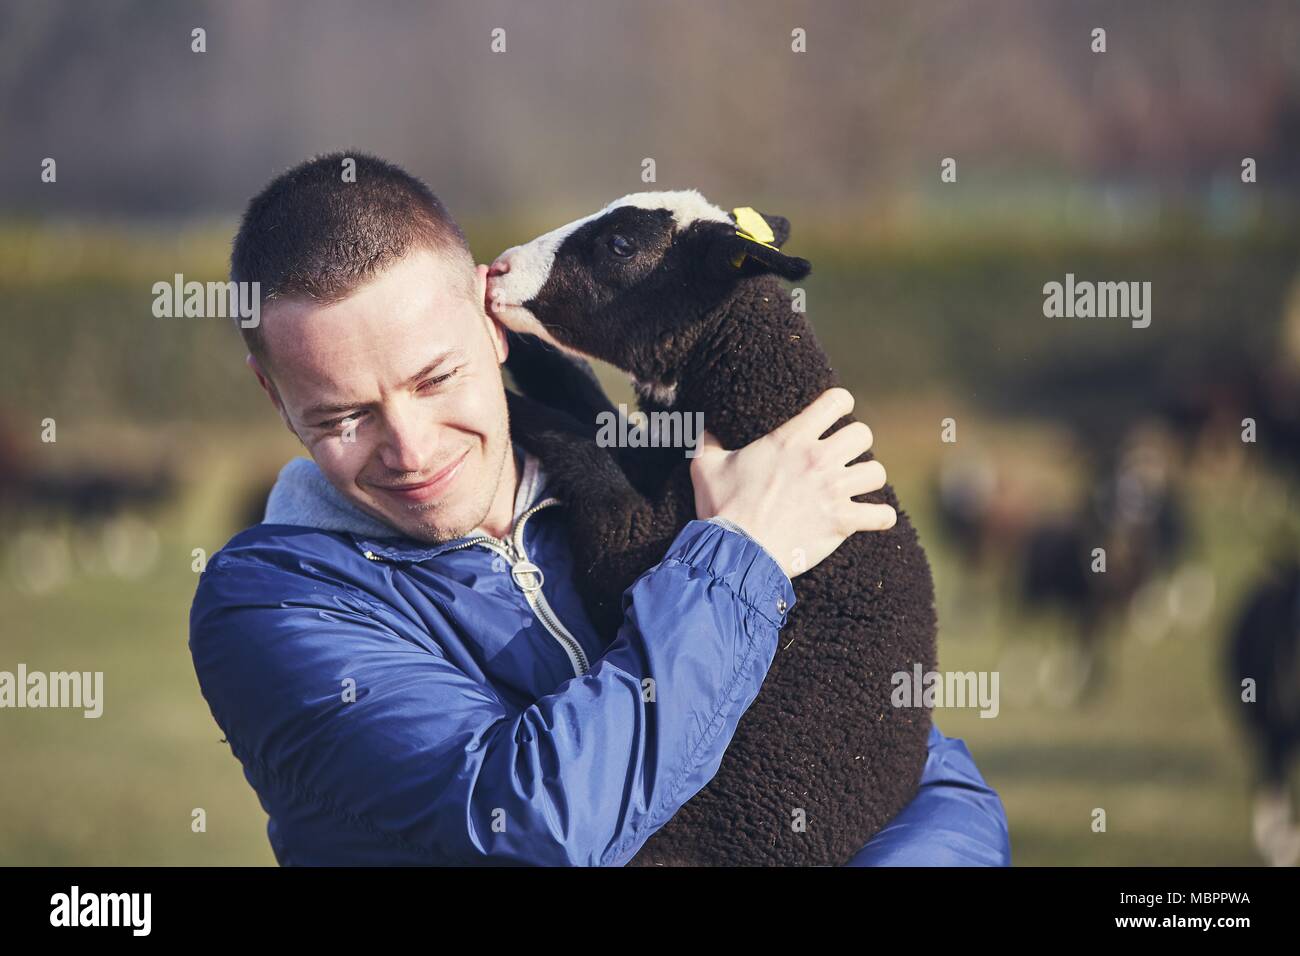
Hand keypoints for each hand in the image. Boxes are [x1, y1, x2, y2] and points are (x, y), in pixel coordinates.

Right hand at [689, 387, 895, 578]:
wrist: (737, 552)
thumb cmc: (722, 508)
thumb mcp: (706, 467)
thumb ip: (707, 443)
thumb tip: (702, 430)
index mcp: (792, 438)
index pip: (837, 401)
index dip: (840, 404)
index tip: (836, 414)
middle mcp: (818, 459)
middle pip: (863, 434)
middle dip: (856, 444)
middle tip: (844, 457)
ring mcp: (833, 491)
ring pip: (876, 472)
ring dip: (868, 480)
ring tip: (856, 487)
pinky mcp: (842, 522)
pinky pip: (881, 515)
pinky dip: (880, 517)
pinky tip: (873, 518)